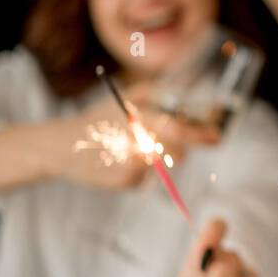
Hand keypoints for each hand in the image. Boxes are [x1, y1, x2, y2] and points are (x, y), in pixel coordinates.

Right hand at [57, 88, 220, 190]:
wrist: (61, 147)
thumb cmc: (96, 120)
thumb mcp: (122, 98)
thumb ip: (152, 93)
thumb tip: (184, 94)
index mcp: (136, 118)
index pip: (176, 128)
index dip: (199, 134)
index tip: (216, 137)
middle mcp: (135, 141)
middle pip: (177, 151)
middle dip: (178, 150)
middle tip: (166, 147)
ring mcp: (129, 164)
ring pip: (162, 166)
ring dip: (156, 160)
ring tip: (129, 151)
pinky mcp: (123, 183)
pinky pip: (146, 179)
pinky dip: (139, 172)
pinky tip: (118, 164)